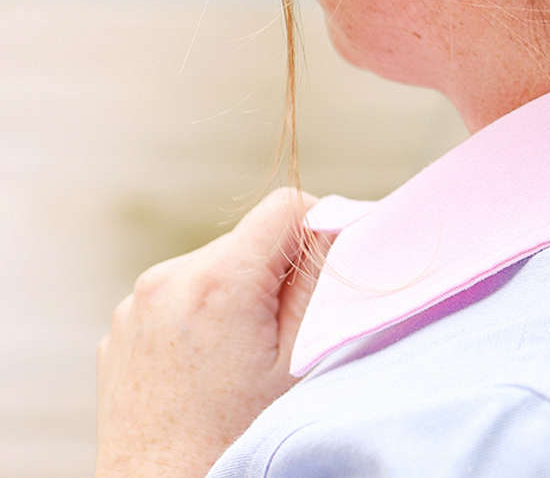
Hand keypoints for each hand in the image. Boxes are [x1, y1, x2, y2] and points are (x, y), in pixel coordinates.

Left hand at [95, 186, 332, 477]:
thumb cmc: (237, 439)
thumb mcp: (300, 358)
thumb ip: (318, 277)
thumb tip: (332, 218)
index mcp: (218, 280)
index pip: (286, 206)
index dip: (315, 233)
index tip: (318, 281)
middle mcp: (167, 278)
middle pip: (249, 240)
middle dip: (271, 275)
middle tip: (277, 340)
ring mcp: (135, 304)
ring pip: (214, 268)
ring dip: (234, 297)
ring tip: (234, 363)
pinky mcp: (120, 329)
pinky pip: (178, 298)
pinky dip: (198, 320)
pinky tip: (202, 372)